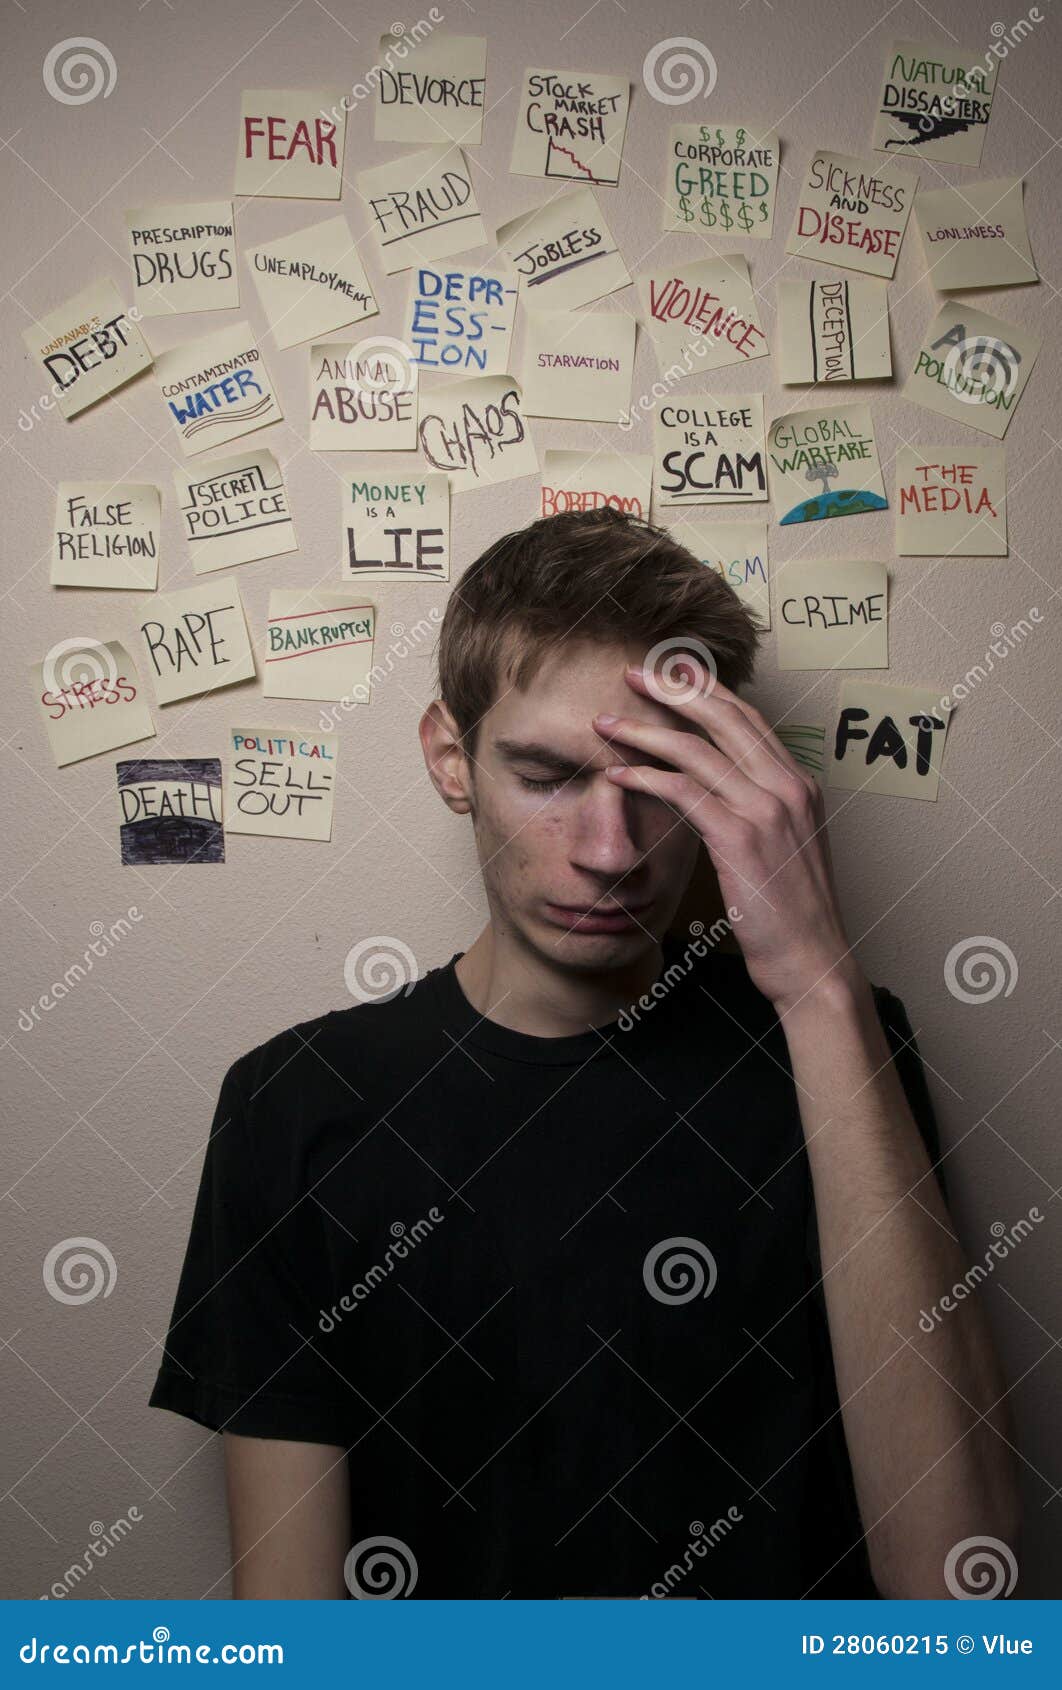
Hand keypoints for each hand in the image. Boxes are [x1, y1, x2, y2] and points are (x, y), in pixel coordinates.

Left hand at [593, 662, 865, 1014]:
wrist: (812, 960)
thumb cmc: (793, 914)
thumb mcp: (786, 847)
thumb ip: (760, 812)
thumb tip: (718, 794)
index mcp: (799, 783)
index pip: (749, 718)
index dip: (708, 689)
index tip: (673, 669)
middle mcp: (787, 787)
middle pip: (723, 718)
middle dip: (672, 689)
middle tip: (632, 674)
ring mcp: (766, 810)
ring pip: (696, 750)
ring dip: (644, 731)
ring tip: (607, 723)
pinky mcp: (740, 838)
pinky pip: (683, 792)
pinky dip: (645, 777)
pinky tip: (617, 775)